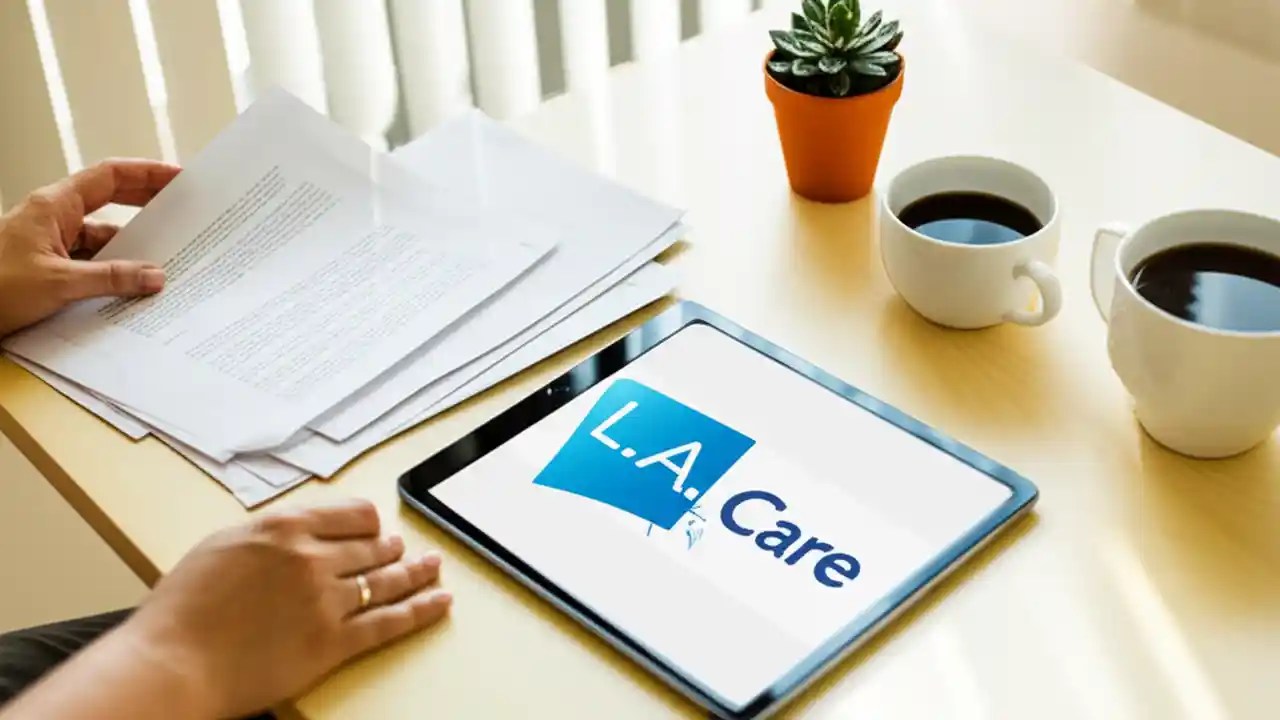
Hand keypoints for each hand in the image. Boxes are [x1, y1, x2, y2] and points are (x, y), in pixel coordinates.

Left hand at [0, 158, 179, 336]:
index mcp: (54, 205)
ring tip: (168, 254)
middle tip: (185, 208)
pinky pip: (92, 260)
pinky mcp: (50, 265)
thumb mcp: (58, 283)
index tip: (180, 178)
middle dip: (148, 202)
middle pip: (110, 198)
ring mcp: (51, 241)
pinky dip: (115, 268)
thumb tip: (156, 276)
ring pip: (103, 235)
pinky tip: (136, 282)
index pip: (110, 176)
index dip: (147, 173)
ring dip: (132, 245)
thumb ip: (111, 278)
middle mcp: (54, 217)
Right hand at [120, 499, 451, 717]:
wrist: (170, 663)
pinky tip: (439, 602)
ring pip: (387, 580)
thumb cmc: (180, 612)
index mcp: (284, 527)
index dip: (368, 522)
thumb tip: (294, 535)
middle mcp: (312, 558)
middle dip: (393, 548)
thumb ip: (267, 536)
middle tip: (404, 549)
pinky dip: (421, 610)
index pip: (351, 514)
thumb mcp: (221, 547)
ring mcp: (327, 601)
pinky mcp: (333, 643)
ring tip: (433, 567)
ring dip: (416, 572)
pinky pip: (390, 622)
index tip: (374, 527)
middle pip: (373, 547)